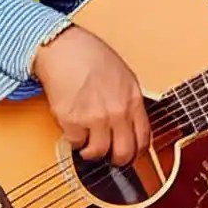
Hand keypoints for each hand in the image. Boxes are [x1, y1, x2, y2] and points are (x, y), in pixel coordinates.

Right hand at [33, 26, 149, 165]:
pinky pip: (76, 143)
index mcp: (132, 99)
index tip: (130, 153)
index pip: (144, 138)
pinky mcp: (72, 120)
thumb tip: (130, 123)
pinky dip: (73, 140)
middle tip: (110, 156)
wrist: (64, 48)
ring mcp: (95, 117)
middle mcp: (117, 111)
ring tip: (87, 144)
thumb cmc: (90, 55)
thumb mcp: (123, 75)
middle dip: (117, 159)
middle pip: (124, 153)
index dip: (137, 152)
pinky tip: (73, 129)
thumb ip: (129, 100)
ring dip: (92, 151)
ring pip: (98, 152)